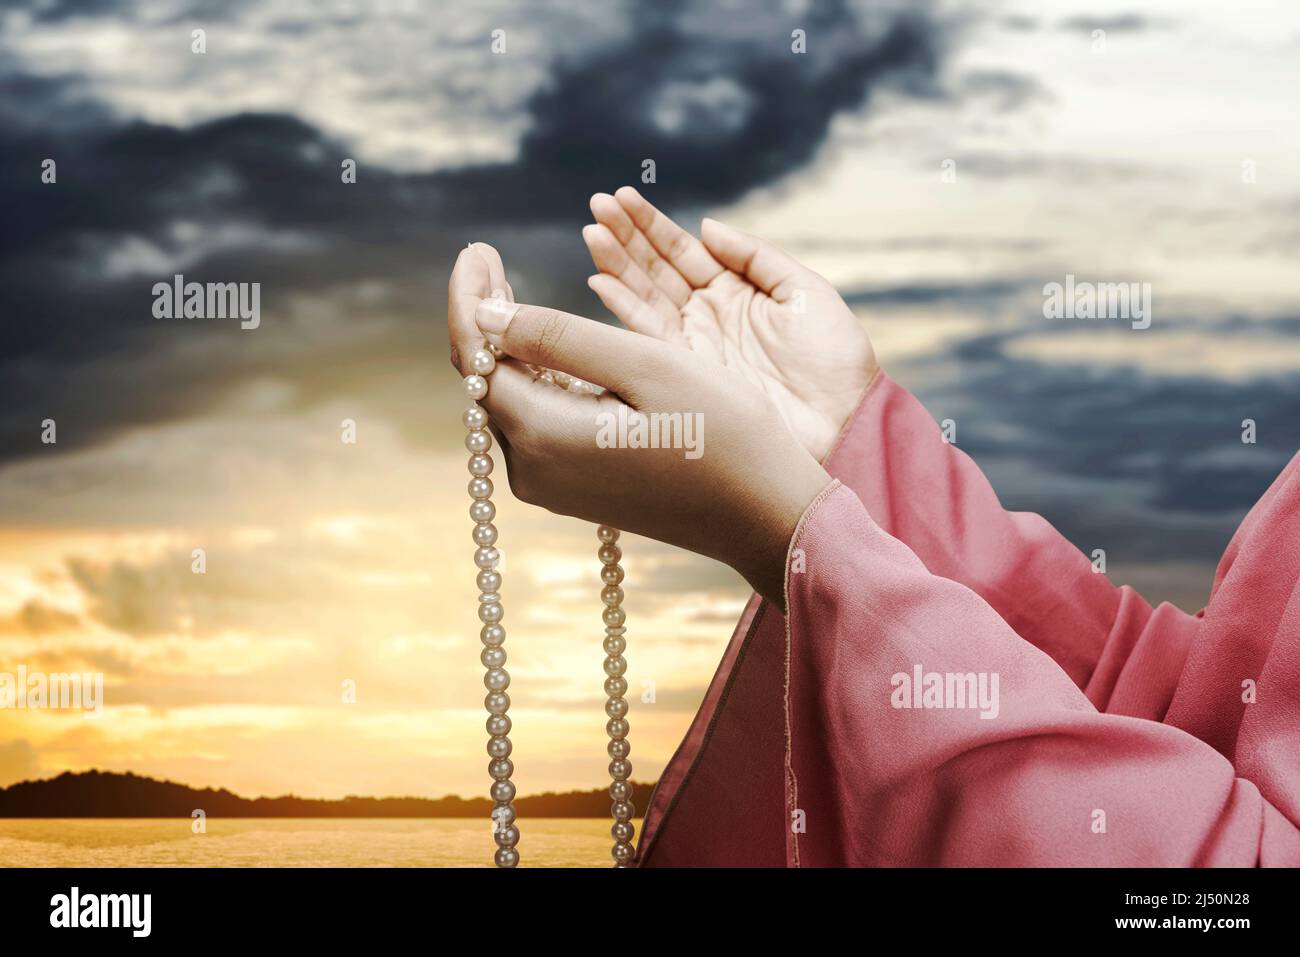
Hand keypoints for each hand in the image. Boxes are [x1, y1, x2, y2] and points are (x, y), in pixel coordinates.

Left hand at [447, 244, 830, 607]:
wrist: (765, 517)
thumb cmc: (723, 436)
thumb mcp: (645, 366)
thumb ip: (559, 337)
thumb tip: (486, 314)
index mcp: (543, 435)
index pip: (475, 356)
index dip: (469, 297)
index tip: (476, 248)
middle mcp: (532, 469)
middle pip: (484, 379)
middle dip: (483, 315)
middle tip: (488, 256)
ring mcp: (551, 486)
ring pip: (508, 400)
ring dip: (507, 345)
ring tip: (508, 287)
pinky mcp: (573, 489)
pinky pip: (535, 422)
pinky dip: (534, 378)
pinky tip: (547, 347)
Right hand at [582, 187, 876, 461]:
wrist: (842, 422)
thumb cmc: (834, 359)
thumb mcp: (803, 292)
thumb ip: (754, 256)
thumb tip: (706, 226)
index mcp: (736, 292)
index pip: (684, 251)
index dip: (652, 225)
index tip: (623, 197)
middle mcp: (707, 316)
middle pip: (656, 269)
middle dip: (625, 237)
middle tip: (597, 204)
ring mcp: (693, 345)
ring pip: (645, 297)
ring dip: (616, 266)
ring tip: (592, 234)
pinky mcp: (686, 374)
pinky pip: (648, 335)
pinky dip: (624, 309)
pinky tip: (601, 282)